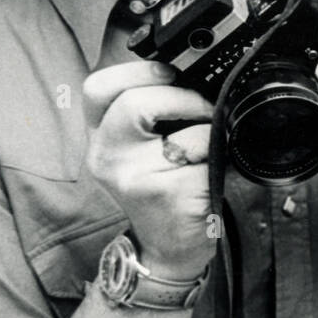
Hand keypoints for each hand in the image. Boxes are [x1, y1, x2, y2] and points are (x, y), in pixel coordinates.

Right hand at [81, 61, 215, 278]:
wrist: (169, 249)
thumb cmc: (163, 188)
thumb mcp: (142, 147)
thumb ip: (149, 109)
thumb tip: (188, 69)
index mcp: (100, 136)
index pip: (98, 87)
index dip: (138, 71)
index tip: (170, 75)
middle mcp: (106, 155)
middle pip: (136, 101)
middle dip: (183, 98)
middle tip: (203, 112)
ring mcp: (132, 177)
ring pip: (180, 130)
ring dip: (208, 131)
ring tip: (207, 149)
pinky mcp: (164, 194)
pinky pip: (205, 156)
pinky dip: (219, 157)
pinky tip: (210, 173)